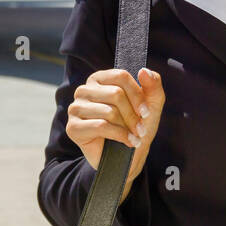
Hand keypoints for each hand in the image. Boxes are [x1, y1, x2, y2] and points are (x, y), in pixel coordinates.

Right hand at [65, 67, 165, 202]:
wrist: (128, 155)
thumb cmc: (137, 125)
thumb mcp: (152, 103)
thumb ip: (153, 85)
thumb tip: (144, 70)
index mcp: (100, 79)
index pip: (121, 76)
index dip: (137, 95)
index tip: (146, 111)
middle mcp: (84, 90)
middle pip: (115, 94)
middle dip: (133, 114)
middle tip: (141, 128)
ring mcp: (75, 108)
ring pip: (109, 111)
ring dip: (127, 126)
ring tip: (135, 135)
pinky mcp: (73, 127)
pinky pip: (100, 126)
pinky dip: (119, 135)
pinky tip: (128, 142)